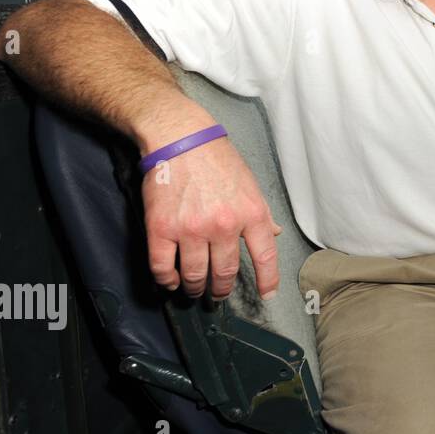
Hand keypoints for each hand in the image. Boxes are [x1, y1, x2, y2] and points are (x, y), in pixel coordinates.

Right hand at [140, 121, 281, 301]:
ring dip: (195, 288)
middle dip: (222, 290)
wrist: (180, 139)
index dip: (267, 280)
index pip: (264, 257)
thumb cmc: (217, 158)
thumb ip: (260, 213)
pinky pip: (162, 267)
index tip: (266, 294)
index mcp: (251, 213)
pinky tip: (171, 281)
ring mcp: (191, 229)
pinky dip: (167, 280)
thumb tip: (273, 234)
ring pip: (195, 275)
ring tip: (195, 290)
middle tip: (218, 294)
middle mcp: (223, 225)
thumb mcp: (249, 184)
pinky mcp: (161, 229)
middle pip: (225, 272)